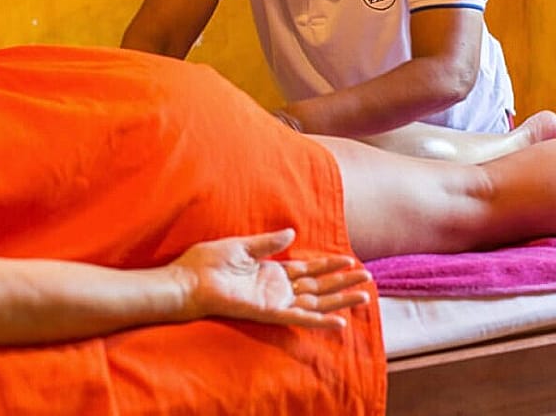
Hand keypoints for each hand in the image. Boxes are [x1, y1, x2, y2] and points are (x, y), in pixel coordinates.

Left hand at [170, 229, 370, 328]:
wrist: (188, 281)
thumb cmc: (207, 264)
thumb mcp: (242, 246)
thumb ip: (269, 242)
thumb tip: (292, 232)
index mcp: (271, 272)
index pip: (307, 269)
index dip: (328, 265)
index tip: (349, 259)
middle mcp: (276, 289)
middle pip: (318, 286)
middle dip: (343, 282)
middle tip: (367, 277)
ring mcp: (275, 301)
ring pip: (316, 302)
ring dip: (340, 299)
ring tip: (364, 295)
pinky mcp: (269, 312)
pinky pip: (300, 317)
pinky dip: (320, 320)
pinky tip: (340, 322)